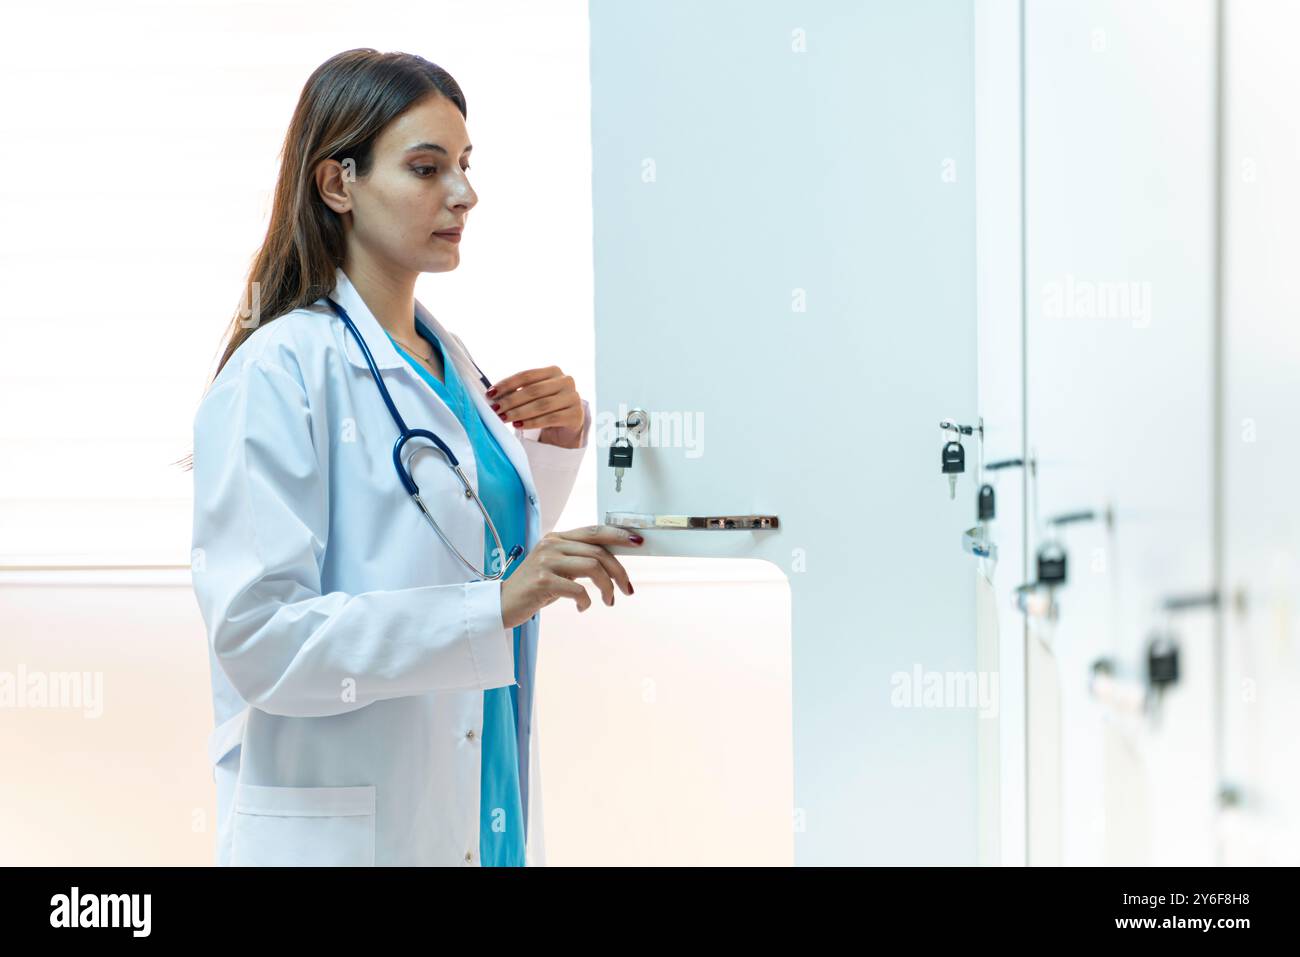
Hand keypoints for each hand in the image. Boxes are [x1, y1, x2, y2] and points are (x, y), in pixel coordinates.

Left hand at [487, 367, 585, 446]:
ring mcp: (573, 397)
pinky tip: (519, 426)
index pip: (527, 375)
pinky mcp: (576, 414)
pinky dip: (532, 423)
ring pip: (541, 405)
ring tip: (504, 418)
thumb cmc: (546, 406)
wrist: (568, 423)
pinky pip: (550, 418)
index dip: (507, 384)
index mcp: (553, 371)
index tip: (491, 394)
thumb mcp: (534, 395)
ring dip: (519, 412)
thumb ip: (517, 391)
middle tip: (496, 409)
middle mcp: (566, 381)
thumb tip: (493, 395)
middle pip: (533, 390)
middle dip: (511, 400)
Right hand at [499, 525, 643, 628]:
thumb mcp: (556, 567)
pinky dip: (587, 600)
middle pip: (598, 551)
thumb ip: (577, 559)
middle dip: (619, 571)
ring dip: (607, 587)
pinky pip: (578, 589)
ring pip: (593, 567)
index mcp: (557, 538)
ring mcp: (546, 561)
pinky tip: (583, 607)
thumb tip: (611, 560)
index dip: (618, 534)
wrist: (503, 603)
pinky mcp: (542, 581)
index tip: (638, 542)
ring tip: (608, 601)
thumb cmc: (534, 588)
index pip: (594, 531)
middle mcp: (551, 545)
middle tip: (627, 589)